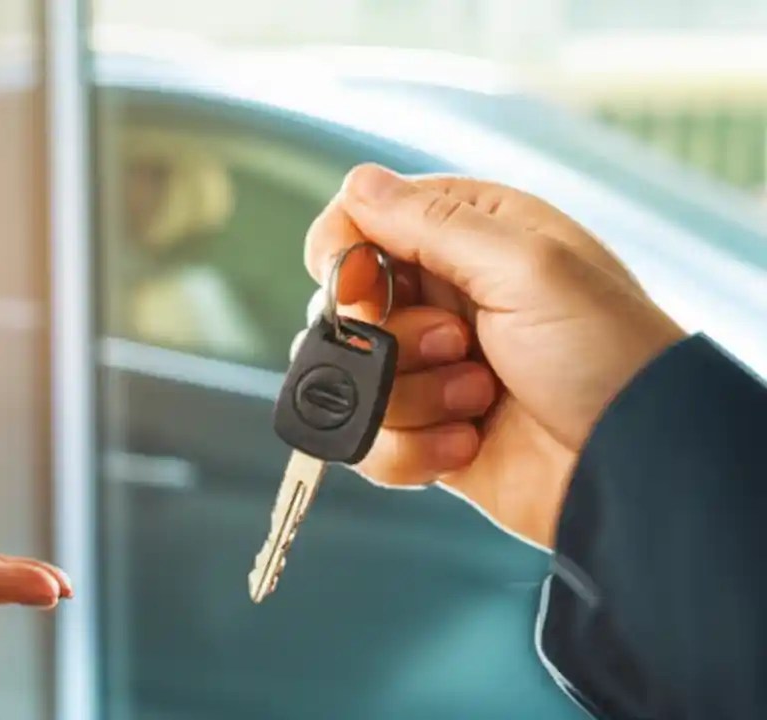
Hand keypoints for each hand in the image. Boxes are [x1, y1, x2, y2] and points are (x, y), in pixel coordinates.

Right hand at [302, 164, 684, 545]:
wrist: (637, 469)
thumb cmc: (607, 354)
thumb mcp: (526, 268)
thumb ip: (432, 223)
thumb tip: (357, 182)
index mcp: (474, 236)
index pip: (366, 220)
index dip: (345, 251)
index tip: (354, 282)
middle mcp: (447, 297)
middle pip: (348, 304)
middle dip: (389, 333)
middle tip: (452, 343)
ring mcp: (434, 369)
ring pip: (354, 375)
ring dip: (411, 395)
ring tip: (479, 398)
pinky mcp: (428, 433)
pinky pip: (370, 440)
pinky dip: (410, 449)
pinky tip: (467, 445)